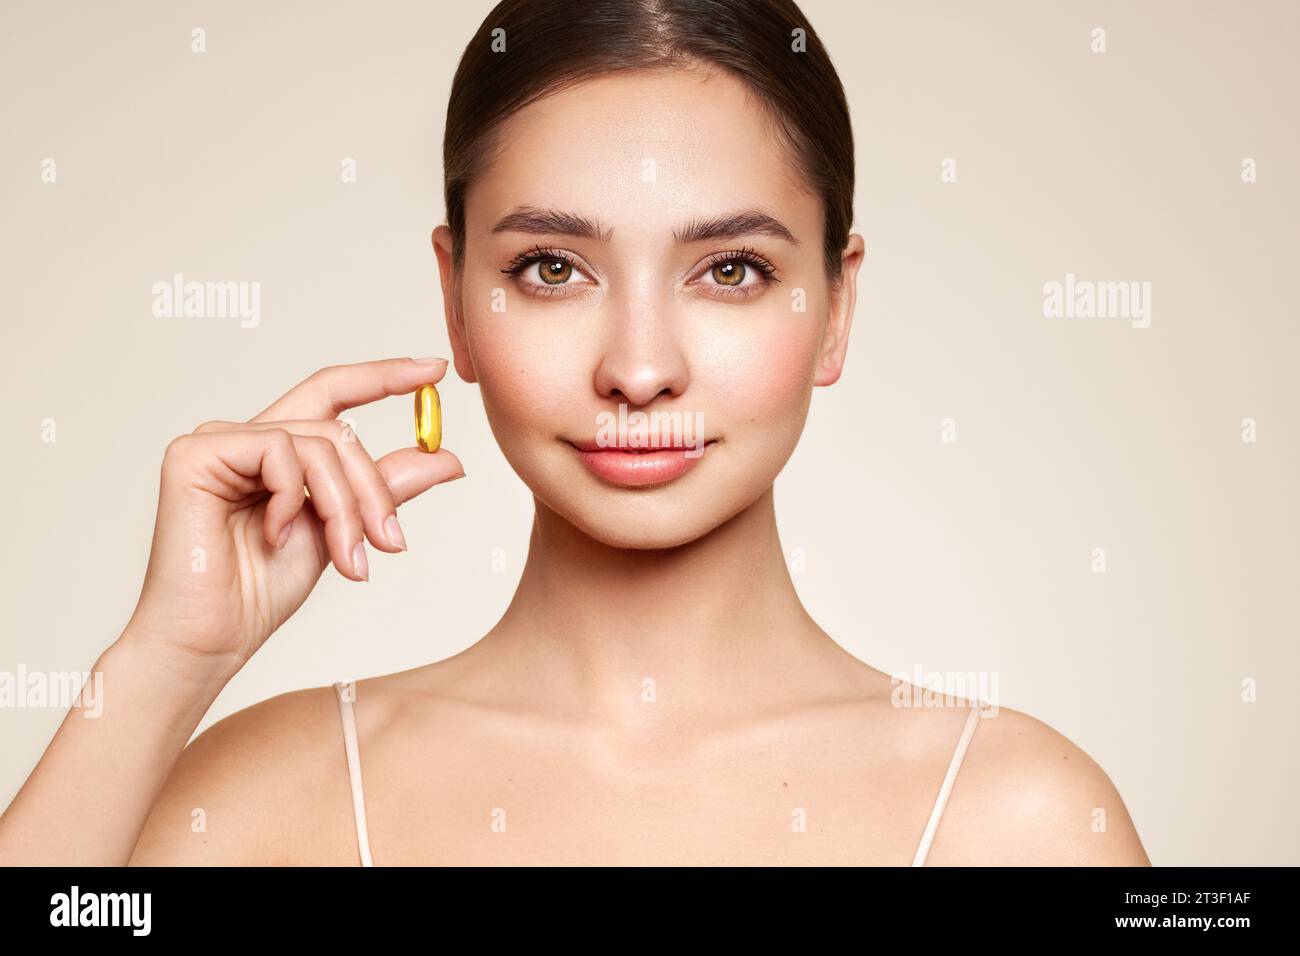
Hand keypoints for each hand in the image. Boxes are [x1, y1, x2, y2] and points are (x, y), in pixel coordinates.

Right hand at [124, 357, 462, 678]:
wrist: (211, 640)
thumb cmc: (262, 591)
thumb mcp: (344, 532)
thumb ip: (385, 489)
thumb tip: (447, 457)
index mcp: (276, 452)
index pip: (333, 394)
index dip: (383, 377)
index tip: (436, 369)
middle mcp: (245, 438)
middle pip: (338, 429)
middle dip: (374, 489)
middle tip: (393, 542)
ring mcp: (217, 441)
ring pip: (318, 443)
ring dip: (346, 506)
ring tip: (347, 558)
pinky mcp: (194, 454)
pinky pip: (278, 451)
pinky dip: (294, 498)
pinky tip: (277, 537)